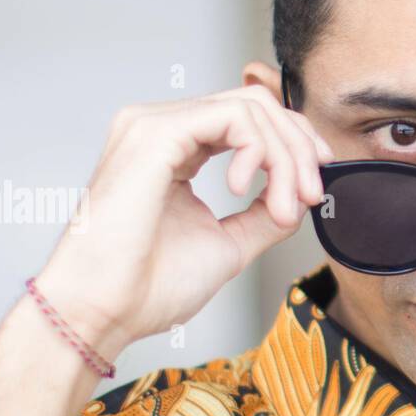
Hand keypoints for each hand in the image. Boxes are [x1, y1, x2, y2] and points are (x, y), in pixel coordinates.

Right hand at [33, 86, 331, 359]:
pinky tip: (247, 191)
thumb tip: (299, 198)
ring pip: (250, 107)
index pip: (246, 120)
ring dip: (284, 157)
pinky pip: (234, 118)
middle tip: (311, 195)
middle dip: (298, 147)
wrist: (102, 311)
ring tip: (282, 208)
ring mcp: (154, 125)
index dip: (293, 144)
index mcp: (174, 149)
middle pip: (255, 104)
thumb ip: (263, 215)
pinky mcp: (155, 133)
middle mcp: (161, 129)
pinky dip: (261, 153)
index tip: (314, 187)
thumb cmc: (145, 287)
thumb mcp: (228, 244)